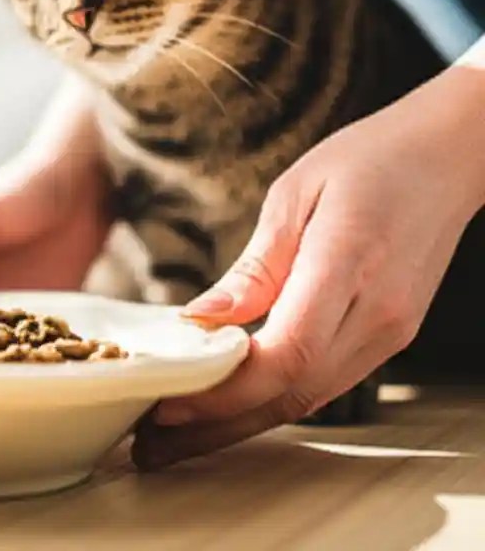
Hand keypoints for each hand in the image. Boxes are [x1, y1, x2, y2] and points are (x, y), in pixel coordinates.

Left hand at [134, 65, 484, 469]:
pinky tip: (226, 406)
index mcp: (349, 264)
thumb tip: (201, 319)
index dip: (224, 390)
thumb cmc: (368, 160)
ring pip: (307, 399)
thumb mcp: (295, 193)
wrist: (450, 156)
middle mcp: (378, 312)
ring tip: (173, 436)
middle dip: (215, 426)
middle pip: (292, 393)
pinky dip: (270, 402)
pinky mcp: (387, 338)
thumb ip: (253, 266)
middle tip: (149, 442)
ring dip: (238, 424)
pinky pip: (323, 383)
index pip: (286, 354)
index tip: (165, 400)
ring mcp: (389, 331)